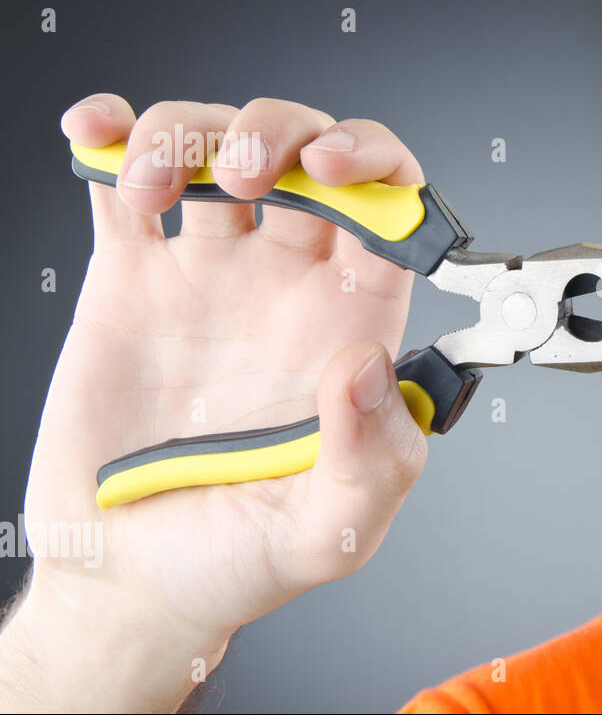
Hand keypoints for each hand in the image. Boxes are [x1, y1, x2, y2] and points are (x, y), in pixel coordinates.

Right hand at [12, 95, 429, 706]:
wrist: (129, 583)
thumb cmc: (241, 559)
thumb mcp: (331, 532)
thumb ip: (372, 457)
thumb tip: (368, 367)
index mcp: (352, 325)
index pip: (389, 211)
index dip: (376, 168)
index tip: (336, 169)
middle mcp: (289, 286)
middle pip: (306, 157)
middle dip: (281, 132)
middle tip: (245, 176)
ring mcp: (209, 274)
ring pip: (214, 150)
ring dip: (189, 131)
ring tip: (152, 186)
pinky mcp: (130, 280)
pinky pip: (125, 188)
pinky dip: (114, 139)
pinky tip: (99, 136)